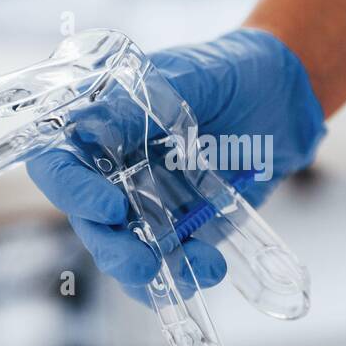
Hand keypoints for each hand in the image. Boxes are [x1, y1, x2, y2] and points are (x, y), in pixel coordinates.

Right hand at [26, 28, 325, 299]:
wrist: (286, 93)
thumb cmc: (230, 69)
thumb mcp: (189, 77)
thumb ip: (143, 104)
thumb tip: (94, 125)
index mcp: (99, 129)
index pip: (59, 165)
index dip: (72, 192)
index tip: (111, 207)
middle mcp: (115, 173)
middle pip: (90, 223)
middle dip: (112, 249)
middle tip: (144, 262)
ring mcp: (148, 206)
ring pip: (125, 253)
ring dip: (147, 274)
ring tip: (190, 271)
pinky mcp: (186, 230)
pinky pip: (170, 265)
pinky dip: (184, 276)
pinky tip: (210, 268)